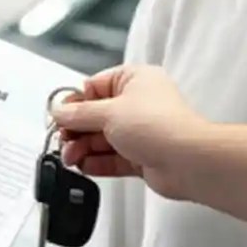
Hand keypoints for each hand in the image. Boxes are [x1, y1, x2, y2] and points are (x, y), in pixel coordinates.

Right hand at [49, 64, 211, 199]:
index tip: (58, 116)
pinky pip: (112, 158)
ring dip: (83, 149)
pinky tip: (83, 167)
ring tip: (70, 158)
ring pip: (102, 139)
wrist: (188, 162)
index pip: (93, 87)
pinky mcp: (142, 156)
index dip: (74, 103)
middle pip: (95, 115)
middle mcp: (138, 103)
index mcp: (134, 80)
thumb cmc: (160, 127)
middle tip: (62, 140)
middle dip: (76, 130)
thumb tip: (59, 111)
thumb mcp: (108, 112)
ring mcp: (140, 131)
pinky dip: (96, 163)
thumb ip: (78, 114)